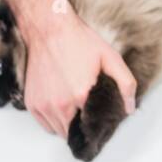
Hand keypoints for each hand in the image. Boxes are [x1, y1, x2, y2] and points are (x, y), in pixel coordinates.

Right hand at [21, 13, 137, 138]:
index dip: (99, 125)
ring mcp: (44, 105)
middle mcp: (60, 104)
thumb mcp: (110, 57)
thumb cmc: (79, 41)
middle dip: (84, 126)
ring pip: (59, 131)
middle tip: (88, 110)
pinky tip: (62, 104)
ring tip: (75, 106)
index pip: (93, 127)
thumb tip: (130, 107)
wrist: (49, 29)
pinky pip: (45, 124)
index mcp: (81, 95)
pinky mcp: (32, 103)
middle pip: (75, 132)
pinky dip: (54, 120)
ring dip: (68, 125)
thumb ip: (126, 84)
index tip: (101, 119)